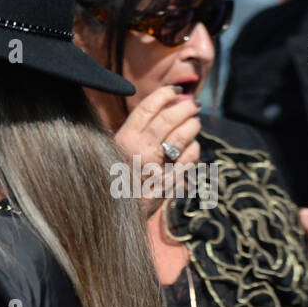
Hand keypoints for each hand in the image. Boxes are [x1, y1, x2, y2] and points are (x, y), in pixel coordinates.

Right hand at [113, 85, 201, 204]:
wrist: (113, 216)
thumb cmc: (113, 180)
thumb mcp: (114, 152)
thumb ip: (134, 132)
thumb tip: (162, 107)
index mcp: (124, 139)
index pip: (149, 107)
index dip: (165, 94)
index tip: (176, 91)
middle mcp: (141, 150)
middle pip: (171, 117)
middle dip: (186, 107)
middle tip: (193, 105)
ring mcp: (157, 165)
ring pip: (185, 134)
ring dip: (193, 125)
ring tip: (194, 123)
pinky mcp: (171, 180)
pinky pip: (190, 156)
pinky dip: (194, 148)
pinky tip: (191, 148)